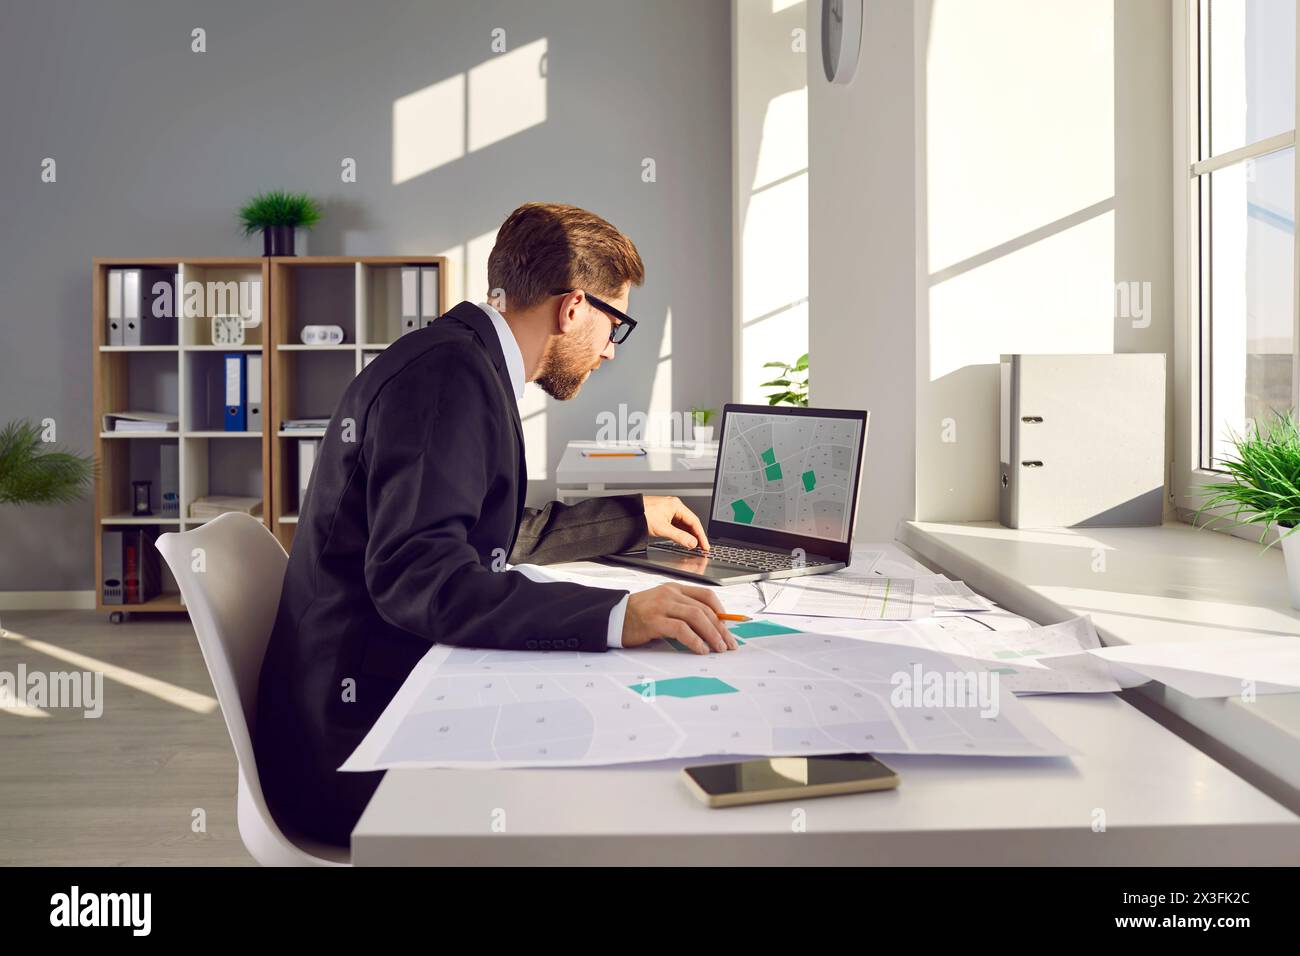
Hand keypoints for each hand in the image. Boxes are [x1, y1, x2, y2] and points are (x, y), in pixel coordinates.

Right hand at [622, 583, 737, 653]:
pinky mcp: (654, 620)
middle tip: (729, 644)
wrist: (612, 617)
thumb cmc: (638, 616)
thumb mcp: (663, 606)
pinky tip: (701, 649)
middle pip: (705, 608)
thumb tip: (710, 627)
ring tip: (718, 648)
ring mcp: (661, 606)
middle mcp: (670, 594)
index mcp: (674, 588)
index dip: (722, 611)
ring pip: (697, 617)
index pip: (707, 595)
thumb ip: (682, 611)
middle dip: (721, 628)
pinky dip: (695, 641)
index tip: (730, 627)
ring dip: (712, 634)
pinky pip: (681, 629)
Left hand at [643, 496, 709, 550]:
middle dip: (696, 535)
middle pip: (690, 522)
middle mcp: (674, 506)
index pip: (694, 521)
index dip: (701, 535)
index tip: (705, 545)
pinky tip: (682, 540)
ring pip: (683, 524)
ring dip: (688, 535)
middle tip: (702, 547)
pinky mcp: (663, 515)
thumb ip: (679, 537)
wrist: (626, 514)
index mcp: (676, 505)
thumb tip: (692, 542)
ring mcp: (668, 510)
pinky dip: (680, 533)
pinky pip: (676, 525)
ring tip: (693, 546)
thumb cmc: (641, 515)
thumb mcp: (662, 528)